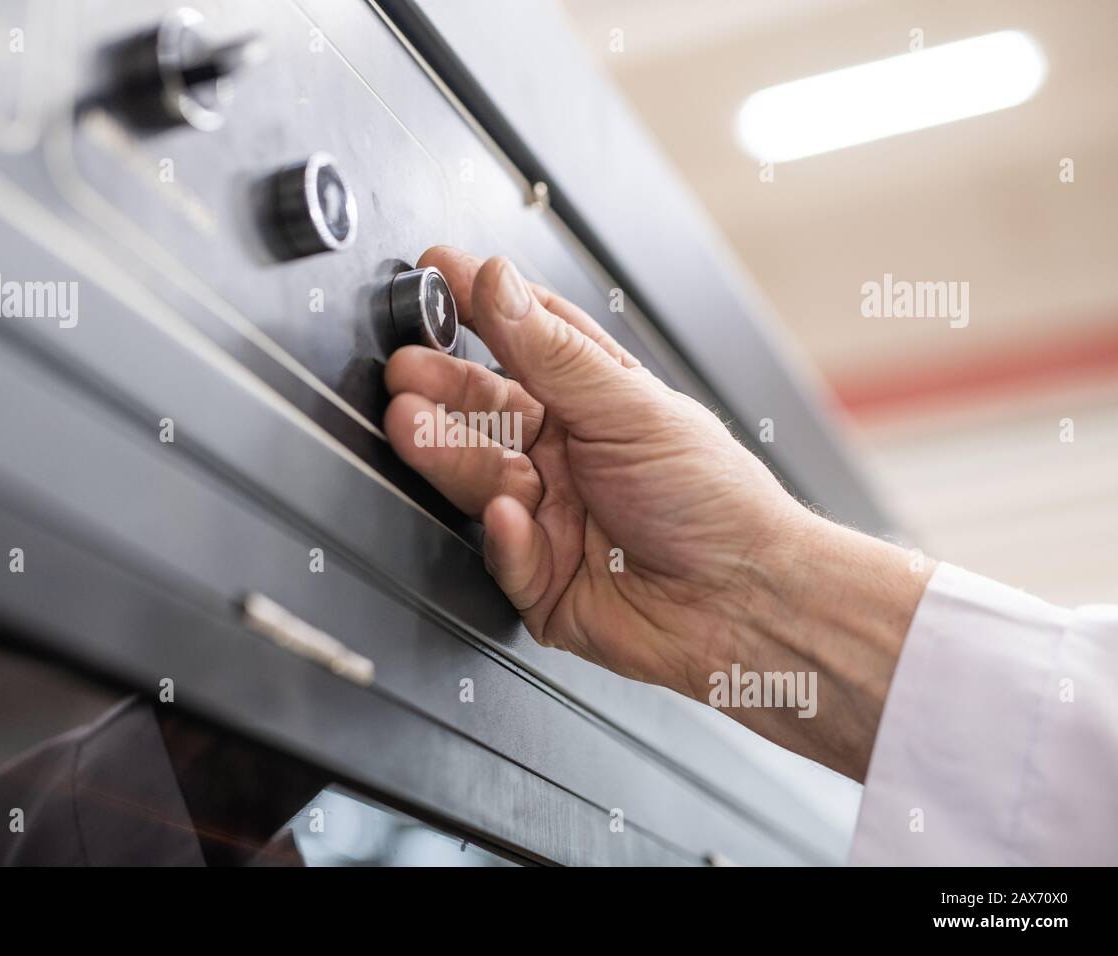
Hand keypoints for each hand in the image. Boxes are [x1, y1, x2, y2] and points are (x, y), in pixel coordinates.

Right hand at [383, 247, 932, 779]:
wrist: (748, 604)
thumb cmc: (716, 501)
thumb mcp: (630, 409)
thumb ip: (552, 350)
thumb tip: (498, 281)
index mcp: (592, 402)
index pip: (522, 340)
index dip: (477, 307)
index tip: (434, 274)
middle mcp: (565, 455)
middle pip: (485, 413)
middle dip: (441, 391)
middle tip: (405, 373)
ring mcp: (550, 517)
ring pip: (480, 479)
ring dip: (448, 452)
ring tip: (415, 428)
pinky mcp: (540, 579)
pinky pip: (504, 553)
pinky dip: (505, 535)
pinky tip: (511, 513)